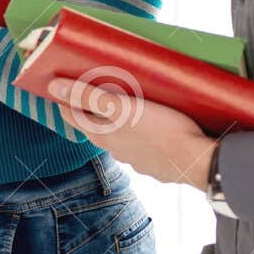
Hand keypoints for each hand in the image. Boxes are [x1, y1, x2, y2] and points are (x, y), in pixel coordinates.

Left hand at [47, 75, 216, 188]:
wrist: (198, 162)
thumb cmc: (161, 130)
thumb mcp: (122, 107)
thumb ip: (88, 97)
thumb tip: (54, 87)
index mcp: (102, 136)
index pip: (72, 117)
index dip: (65, 103)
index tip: (61, 90)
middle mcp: (115, 150)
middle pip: (94, 129)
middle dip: (89, 112)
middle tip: (90, 94)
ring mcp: (136, 160)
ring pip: (118, 140)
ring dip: (116, 126)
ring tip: (122, 110)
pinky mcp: (155, 165)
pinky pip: (140, 148)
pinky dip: (138, 138)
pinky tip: (148, 131)